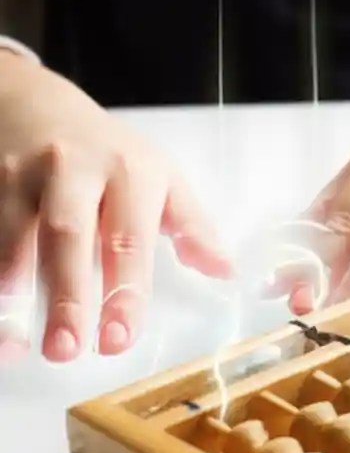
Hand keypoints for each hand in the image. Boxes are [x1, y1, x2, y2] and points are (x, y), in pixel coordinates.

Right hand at [0, 52, 230, 361]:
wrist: (35, 101)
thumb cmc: (109, 154)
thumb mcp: (162, 178)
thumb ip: (192, 227)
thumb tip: (225, 271)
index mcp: (129, 174)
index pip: (129, 240)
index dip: (125, 292)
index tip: (119, 341)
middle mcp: (73, 169)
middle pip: (68, 237)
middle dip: (67, 296)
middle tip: (67, 351)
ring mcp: (21, 172)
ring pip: (12, 234)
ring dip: (11, 292)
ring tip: (13, 348)